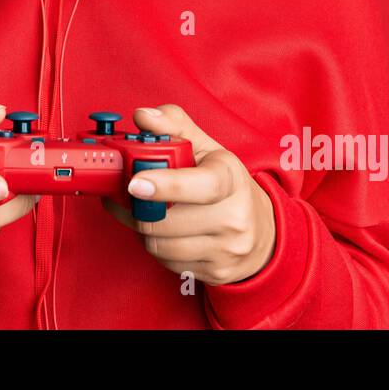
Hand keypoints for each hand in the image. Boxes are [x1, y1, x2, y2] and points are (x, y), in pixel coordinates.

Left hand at [101, 104, 275, 285]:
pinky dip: (155, 246)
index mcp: (230, 178)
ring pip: (160, 245)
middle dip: (138, 208)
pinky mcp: (217, 273)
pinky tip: (160, 231)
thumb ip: (174, 125)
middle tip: (126, 193)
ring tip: (144, 211)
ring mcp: (226, 248)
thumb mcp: (207, 148)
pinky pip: (167, 262)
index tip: (134, 183)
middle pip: (167, 221)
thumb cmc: (225, 183)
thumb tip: (142, 116)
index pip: (201, 185)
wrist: (262, 230)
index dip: (164, 185)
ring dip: (141, 228)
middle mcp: (233, 216)